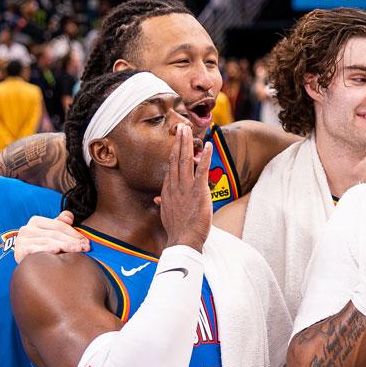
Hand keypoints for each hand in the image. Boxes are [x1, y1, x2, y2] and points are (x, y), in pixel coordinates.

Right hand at [11, 211, 91, 262]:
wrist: (24, 259)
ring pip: (47, 241)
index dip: (74, 233)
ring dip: (64, 246)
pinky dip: (46, 249)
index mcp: (36, 221)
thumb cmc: (41, 244)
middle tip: (84, 247)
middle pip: (54, 234)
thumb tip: (69, 218)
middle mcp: (27, 229)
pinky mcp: (20, 251)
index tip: (86, 241)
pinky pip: (35, 249)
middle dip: (72, 241)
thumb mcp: (51, 231)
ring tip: (76, 250)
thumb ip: (61, 222)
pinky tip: (56, 250)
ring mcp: (22, 240)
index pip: (59, 225)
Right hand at [156, 123, 211, 251]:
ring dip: (187, 143)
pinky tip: (208, 145)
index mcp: (168, 191)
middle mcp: (175, 186)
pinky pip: (201, 171)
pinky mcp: (198, 192)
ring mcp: (185, 188)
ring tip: (187, 129)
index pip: (170, 167)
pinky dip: (205, 157)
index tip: (176, 140)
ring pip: (185, 161)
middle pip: (175, 159)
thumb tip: (158, 199)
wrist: (183, 240)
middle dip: (178, 141)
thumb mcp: (166, 214)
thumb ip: (163, 203)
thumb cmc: (177, 230)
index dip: (173, 152)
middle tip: (180, 126)